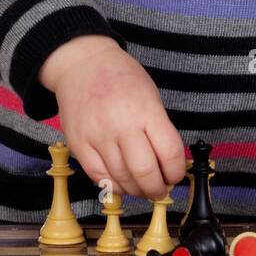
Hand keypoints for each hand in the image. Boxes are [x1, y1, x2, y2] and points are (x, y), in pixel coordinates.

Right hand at [41, 37, 187, 201]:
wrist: (83, 64)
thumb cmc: (120, 77)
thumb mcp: (151, 95)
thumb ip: (159, 128)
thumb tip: (168, 163)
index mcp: (146, 110)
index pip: (170, 153)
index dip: (176, 172)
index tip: (175, 176)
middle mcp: (121, 124)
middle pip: (145, 172)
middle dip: (157, 189)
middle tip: (160, 190)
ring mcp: (97, 135)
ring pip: (121, 179)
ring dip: (136, 191)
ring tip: (142, 188)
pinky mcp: (78, 144)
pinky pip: (98, 177)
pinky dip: (113, 186)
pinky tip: (122, 184)